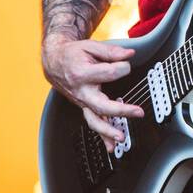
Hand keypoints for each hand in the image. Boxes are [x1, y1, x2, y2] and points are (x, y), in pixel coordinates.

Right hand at [41, 32, 142, 153]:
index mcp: (82, 73)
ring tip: (122, 137)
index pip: (109, 73)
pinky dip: (103, 137)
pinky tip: (112, 146)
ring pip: (94, 120)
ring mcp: (82, 101)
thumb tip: (129, 54)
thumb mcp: (90, 47)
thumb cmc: (73, 55)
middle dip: (121, 110)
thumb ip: (111, 51)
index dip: (123, 67)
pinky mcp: (84, 107)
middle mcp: (81, 91)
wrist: (54, 62)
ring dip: (108, 131)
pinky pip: (93, 123)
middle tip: (137, 112)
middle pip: (101, 105)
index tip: (126, 63)